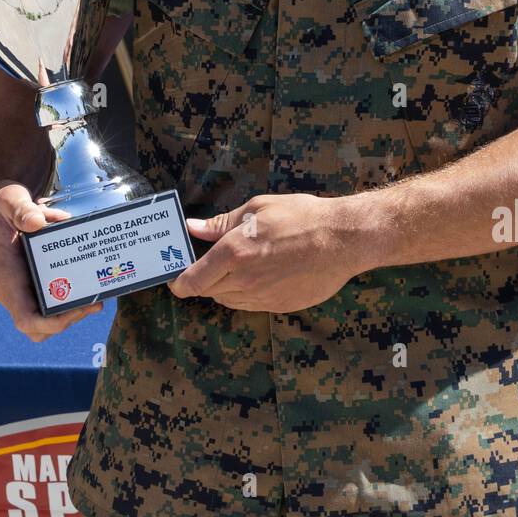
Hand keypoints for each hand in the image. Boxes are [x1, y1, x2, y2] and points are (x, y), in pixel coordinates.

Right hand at [0, 169, 102, 341]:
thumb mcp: (7, 199)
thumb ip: (21, 209)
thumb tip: (38, 222)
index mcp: (6, 279)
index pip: (27, 320)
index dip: (54, 323)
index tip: (81, 307)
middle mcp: (14, 289)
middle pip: (43, 325)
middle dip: (72, 316)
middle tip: (97, 298)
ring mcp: (23, 285)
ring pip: (49, 312)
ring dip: (73, 302)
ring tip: (96, 281)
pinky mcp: (31, 276)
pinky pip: (52, 291)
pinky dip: (69, 282)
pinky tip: (82, 261)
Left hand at [168, 193, 357, 312]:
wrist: (343, 240)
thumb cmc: (302, 217)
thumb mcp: (257, 209)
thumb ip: (221, 223)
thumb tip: (193, 228)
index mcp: (233, 253)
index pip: (192, 281)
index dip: (178, 283)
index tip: (175, 278)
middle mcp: (244, 280)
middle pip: (208, 292)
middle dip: (202, 280)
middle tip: (210, 263)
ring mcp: (262, 298)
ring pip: (229, 300)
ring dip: (224, 287)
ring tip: (239, 265)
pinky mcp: (279, 307)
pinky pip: (251, 305)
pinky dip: (246, 293)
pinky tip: (261, 274)